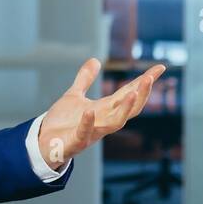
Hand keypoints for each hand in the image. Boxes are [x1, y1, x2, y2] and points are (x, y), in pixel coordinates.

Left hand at [37, 60, 164, 169]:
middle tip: (149, 78)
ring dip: (125, 109)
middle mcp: (103, 121)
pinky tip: (89, 111)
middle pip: (130, 109)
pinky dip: (88, 123)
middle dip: (141, 94)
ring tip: (133, 93)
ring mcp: (92, 132)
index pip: (129, 93)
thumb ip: (85, 79)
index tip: (159, 68)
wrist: (43, 143)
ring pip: (116, 123)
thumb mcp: (74, 96)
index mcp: (104, 109)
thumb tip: (95, 60)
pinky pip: (84, 133)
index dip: (144, 81)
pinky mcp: (76, 141)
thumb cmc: (62, 123)